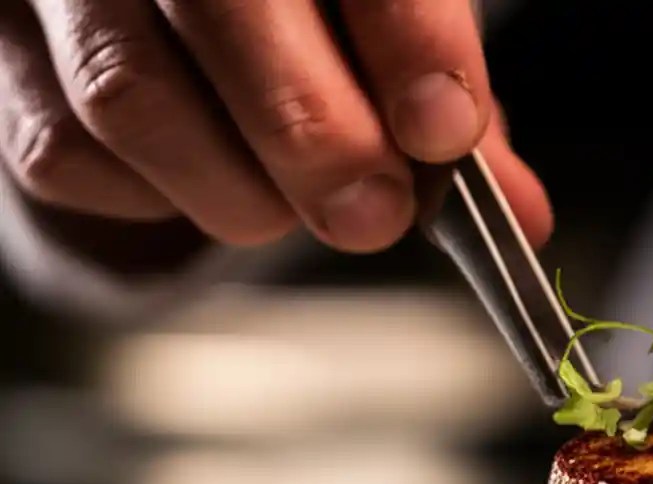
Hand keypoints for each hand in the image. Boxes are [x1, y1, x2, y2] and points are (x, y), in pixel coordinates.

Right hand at [0, 0, 550, 253]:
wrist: (157, 17)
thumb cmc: (296, 24)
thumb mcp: (383, 38)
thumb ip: (446, 111)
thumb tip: (521, 214)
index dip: (409, 37)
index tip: (445, 129)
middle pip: (227, 6)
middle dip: (315, 136)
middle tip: (373, 215)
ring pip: (136, 96)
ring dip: (238, 189)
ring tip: (291, 208)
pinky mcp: (2, 58)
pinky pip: (72, 153)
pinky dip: (157, 198)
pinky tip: (201, 178)